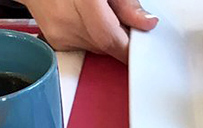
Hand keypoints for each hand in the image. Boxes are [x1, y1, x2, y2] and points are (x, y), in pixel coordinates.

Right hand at [23, 0, 157, 62]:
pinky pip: (83, 46)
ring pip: (96, 48)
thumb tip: (146, 23)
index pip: (112, 40)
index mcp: (84, 2)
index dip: (130, 48)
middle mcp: (67, 20)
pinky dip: (90, 36)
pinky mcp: (56, 41)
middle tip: (119, 18)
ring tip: (96, 11)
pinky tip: (84, 17)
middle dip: (119, 36)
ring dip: (104, 36)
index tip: (141, 48)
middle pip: (106, 46)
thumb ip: (126, 3)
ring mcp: (59, 33)